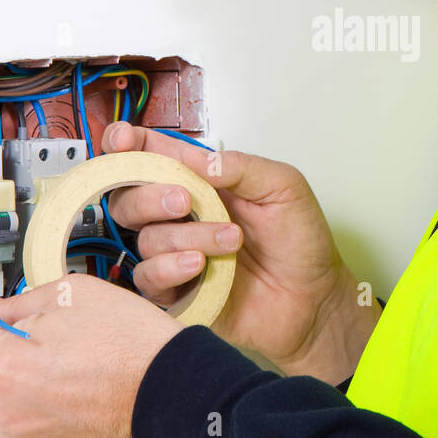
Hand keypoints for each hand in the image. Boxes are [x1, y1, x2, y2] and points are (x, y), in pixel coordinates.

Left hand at [0, 274, 182, 437]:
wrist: (171, 389)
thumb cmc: (132, 345)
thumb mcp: (76, 295)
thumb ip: (26, 301)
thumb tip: (1, 310)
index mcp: (8, 365)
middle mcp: (8, 408)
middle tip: (14, 333)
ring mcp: (24, 436)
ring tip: (23, 366)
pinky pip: (5, 433)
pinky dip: (8, 413)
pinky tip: (32, 394)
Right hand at [103, 122, 380, 383]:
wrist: (315, 298)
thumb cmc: (300, 241)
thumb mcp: (282, 187)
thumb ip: (238, 167)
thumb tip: (193, 157)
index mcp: (200, 183)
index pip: (151, 158)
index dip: (127, 146)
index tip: (122, 140)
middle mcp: (180, 217)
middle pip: (129, 199)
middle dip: (150, 195)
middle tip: (185, 200)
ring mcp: (175, 255)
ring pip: (146, 239)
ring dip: (186, 235)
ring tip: (232, 240)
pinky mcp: (176, 293)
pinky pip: (148, 278)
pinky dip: (171, 268)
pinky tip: (201, 265)